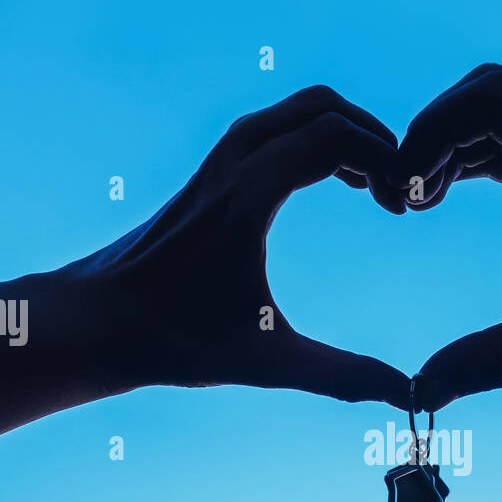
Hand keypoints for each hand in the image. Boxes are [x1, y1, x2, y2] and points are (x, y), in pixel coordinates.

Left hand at [0, 87, 411, 440]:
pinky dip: (311, 137)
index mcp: (249, 196)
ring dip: (340, 133)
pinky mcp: (208, 173)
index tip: (401, 210)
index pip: (335, 137)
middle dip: (372, 136)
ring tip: (370, 185)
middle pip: (320, 106)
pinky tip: (327, 183)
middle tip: (396, 191)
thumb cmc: (173, 342)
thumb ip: (342, 375)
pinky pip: (272, 128)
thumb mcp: (267, 363)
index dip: (385, 162)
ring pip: (293, 110)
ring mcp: (216, 163)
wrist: (94, 322)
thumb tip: (407, 395)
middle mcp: (232, 164)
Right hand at [395, 65, 501, 410]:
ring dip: (453, 150)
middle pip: (487, 96)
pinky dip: (479, 163)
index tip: (403, 193)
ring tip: (418, 205)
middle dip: (432, 137)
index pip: (487, 101)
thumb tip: (420, 393)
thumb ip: (490, 362)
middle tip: (403, 200)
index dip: (428, 134)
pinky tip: (450, 199)